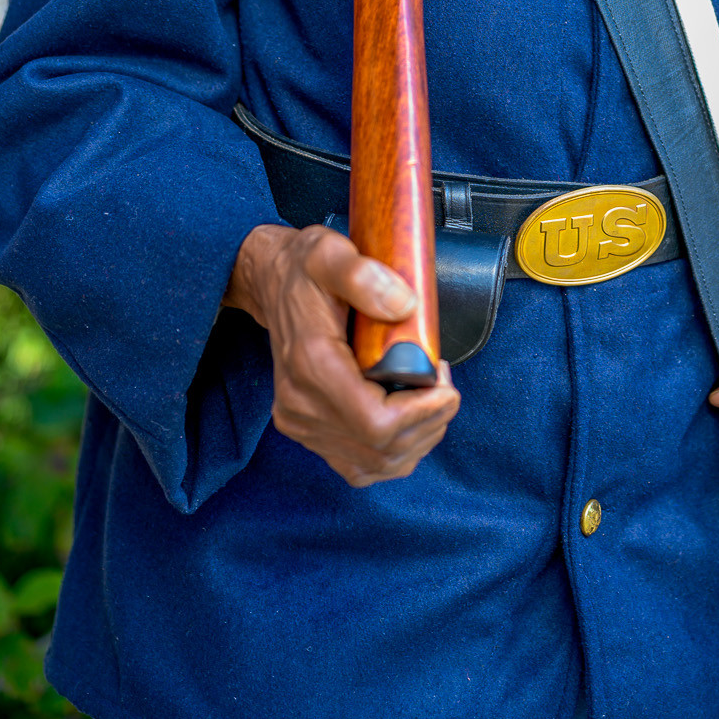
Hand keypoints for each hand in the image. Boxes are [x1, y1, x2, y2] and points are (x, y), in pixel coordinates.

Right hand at [224, 223, 458, 485]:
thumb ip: (365, 276)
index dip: (422, 412)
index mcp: (310, 364)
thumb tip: (405, 306)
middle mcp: (300, 404)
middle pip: (381, 449)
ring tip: (431, 399)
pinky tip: (409, 421)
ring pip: (374, 464)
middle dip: (428, 422)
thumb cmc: (305, 269)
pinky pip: (359, 465)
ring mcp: (301, 422)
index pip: (376, 423)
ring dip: (417, 439)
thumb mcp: (331, 253)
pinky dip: (394, 452)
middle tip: (443, 383)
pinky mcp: (306, 429)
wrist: (274, 283)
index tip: (444, 381)